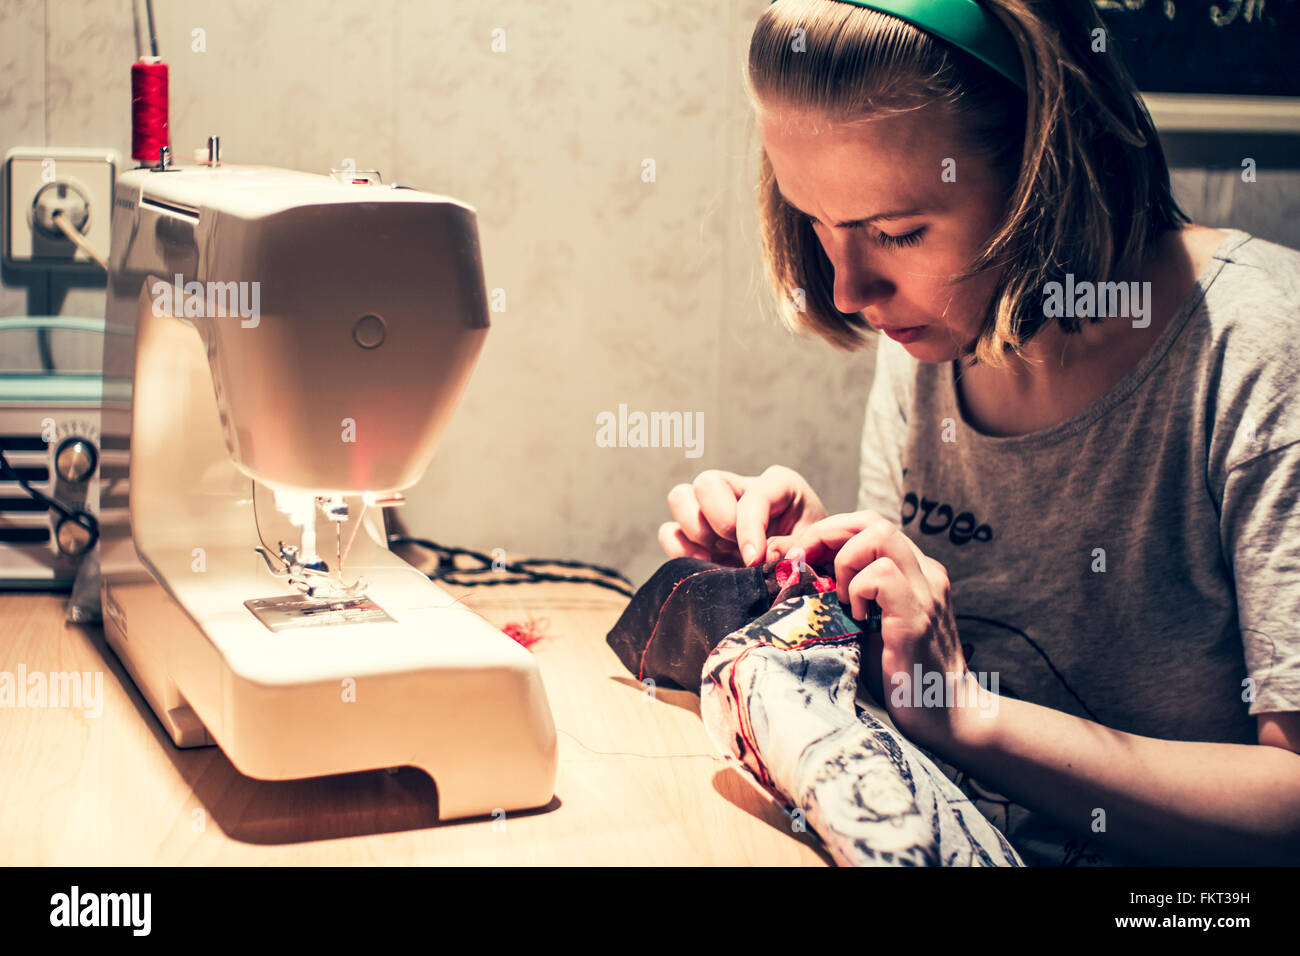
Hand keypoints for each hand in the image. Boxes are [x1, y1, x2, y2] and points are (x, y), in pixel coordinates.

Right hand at [658, 466, 827, 567]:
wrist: (810, 572)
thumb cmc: (816, 554)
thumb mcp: (814, 548)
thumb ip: (791, 550)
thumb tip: (756, 558)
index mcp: (778, 485)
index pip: (753, 496)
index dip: (749, 528)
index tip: (754, 560)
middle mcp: (741, 490)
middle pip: (706, 483)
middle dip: (718, 520)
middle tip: (735, 549)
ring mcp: (715, 510)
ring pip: (680, 498)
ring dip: (696, 532)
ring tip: (721, 556)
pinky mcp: (697, 535)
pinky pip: (670, 532)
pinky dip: (682, 551)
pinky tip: (709, 566)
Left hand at [780, 510, 984, 746]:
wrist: (946, 715)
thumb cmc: (900, 674)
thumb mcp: (864, 624)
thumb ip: (841, 595)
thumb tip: (792, 571)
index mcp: (913, 572)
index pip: (870, 526)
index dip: (831, 533)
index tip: (803, 557)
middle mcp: (925, 573)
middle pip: (873, 521)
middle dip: (828, 534)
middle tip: (807, 565)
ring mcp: (925, 591)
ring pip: (880, 536)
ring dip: (845, 561)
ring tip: (840, 597)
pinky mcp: (917, 617)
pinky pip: (882, 576)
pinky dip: (858, 589)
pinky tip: (856, 618)